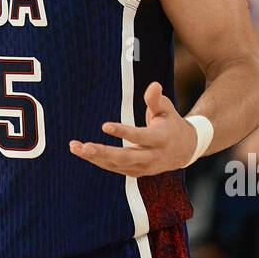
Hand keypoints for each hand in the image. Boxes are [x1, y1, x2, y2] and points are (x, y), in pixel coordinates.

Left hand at [69, 82, 198, 176]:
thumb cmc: (171, 123)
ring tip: (74, 147)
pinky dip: (97, 161)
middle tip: (84, 147)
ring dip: (94, 157)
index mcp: (160, 138)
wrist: (184, 149)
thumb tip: (153, 85)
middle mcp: (151, 156)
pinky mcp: (135, 172)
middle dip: (103, 153)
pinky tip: (82, 151)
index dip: (123, 132)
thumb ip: (156, 99)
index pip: (140, 136)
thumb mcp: (167, 109)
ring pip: (115, 164)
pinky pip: (113, 167)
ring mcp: (143, 167)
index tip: (105, 125)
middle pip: (125, 157)